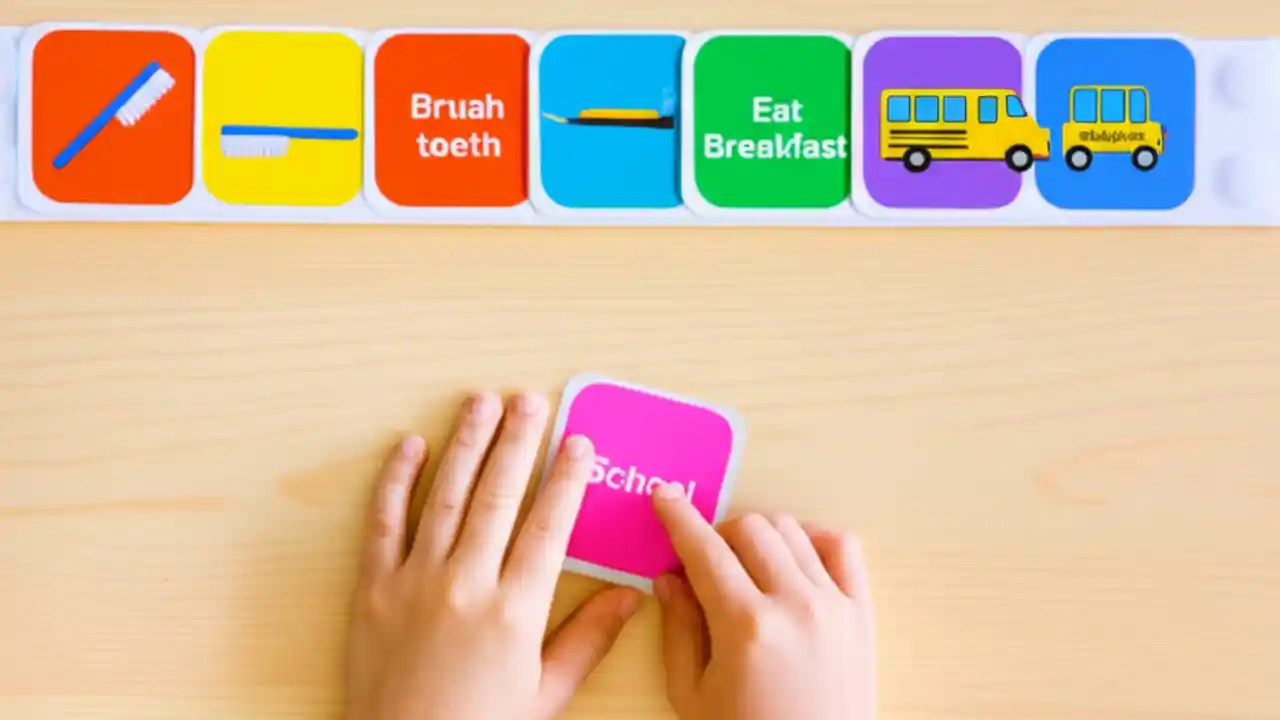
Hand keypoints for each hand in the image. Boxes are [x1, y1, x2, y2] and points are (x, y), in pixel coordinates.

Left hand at [345, 392, 641, 719]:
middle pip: (497, 495)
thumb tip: (631, 597)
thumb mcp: (545, 696)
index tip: (578, 442)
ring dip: (465, 443)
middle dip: (517, 441)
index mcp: (515, 610)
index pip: (548, 525)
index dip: (566, 478)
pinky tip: (410, 445)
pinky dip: (396, 480)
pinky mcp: (373, 590)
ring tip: (481, 402)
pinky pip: (384, 522)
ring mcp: (415, 582)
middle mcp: (466, 584)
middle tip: (530, 401)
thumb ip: (588, 640)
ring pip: (445, 495)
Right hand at [651, 484, 875, 719]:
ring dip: (760, 535)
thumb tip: (668, 576)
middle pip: (750, 527)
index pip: (704, 549)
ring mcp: (835, 606)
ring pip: (792, 530)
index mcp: (746, 626)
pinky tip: (794, 558)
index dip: (678, 517)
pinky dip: (815, 540)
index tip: (663, 497)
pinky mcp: (862, 614)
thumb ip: (677, 628)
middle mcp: (795, 605)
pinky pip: (843, 548)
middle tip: (704, 560)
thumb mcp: (692, 695)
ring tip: (746, 565)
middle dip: (718, 532)